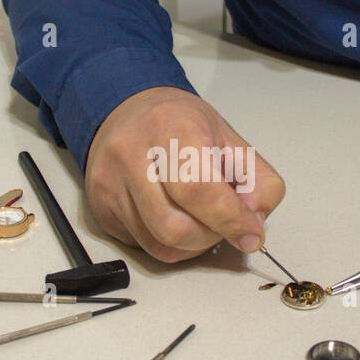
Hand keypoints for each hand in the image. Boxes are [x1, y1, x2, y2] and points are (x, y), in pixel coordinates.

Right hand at [86, 87, 285, 261]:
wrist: (125, 112)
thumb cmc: (181, 127)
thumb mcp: (231, 140)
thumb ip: (258, 182)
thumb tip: (253, 226)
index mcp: (170, 126)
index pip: (198, 187)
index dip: (230, 219)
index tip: (251, 234)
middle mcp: (130, 154)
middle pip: (175, 226)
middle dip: (210, 236)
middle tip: (224, 223)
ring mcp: (110, 184)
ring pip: (160, 245)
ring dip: (192, 245)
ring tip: (201, 220)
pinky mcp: (100, 209)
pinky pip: (143, 247)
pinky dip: (171, 245)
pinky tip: (177, 219)